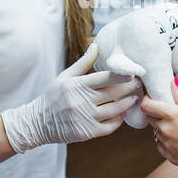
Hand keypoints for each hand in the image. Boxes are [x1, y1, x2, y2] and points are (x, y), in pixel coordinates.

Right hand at [0, 42, 140, 152]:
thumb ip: (83, 63)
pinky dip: (119, 120)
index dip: (122, 75)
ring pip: (115, 110)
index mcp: (77, 85)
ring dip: (128, 103)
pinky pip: (109, 126)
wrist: (38, 122)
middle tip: (140, 84)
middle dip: (130, 88)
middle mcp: (82, 102)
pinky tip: (123, 113)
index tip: (134, 72)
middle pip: (114, 94)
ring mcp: (85, 118)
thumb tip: (96, 45)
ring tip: (136, 97)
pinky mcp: (87, 132)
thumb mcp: (65, 77)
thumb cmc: (53, 96)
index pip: (105, 78)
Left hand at [141, 81, 177, 177]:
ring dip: (163, 128)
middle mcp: (165, 130)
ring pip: (156, 133)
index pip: (146, 106)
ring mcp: (167, 145)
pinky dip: (167, 142)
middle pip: (150, 118)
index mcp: (172, 115)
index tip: (154, 99)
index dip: (148, 101)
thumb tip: (173, 83)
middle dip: (156, 114)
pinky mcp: (170, 157)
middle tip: (171, 113)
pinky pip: (162, 146)